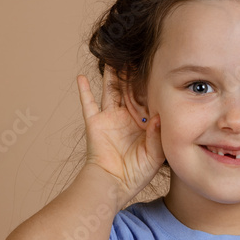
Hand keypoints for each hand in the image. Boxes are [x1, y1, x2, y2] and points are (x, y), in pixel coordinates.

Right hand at [76, 65, 164, 204]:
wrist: (114, 184)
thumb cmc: (136, 174)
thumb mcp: (155, 156)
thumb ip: (157, 136)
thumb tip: (156, 117)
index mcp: (143, 124)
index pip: (148, 99)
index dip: (151, 85)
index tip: (158, 68)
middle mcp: (126, 118)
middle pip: (129, 90)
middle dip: (132, 74)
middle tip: (136, 55)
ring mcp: (110, 119)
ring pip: (111, 91)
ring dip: (111, 75)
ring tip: (113, 58)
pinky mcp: (95, 123)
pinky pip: (88, 104)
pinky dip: (84, 91)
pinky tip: (80, 77)